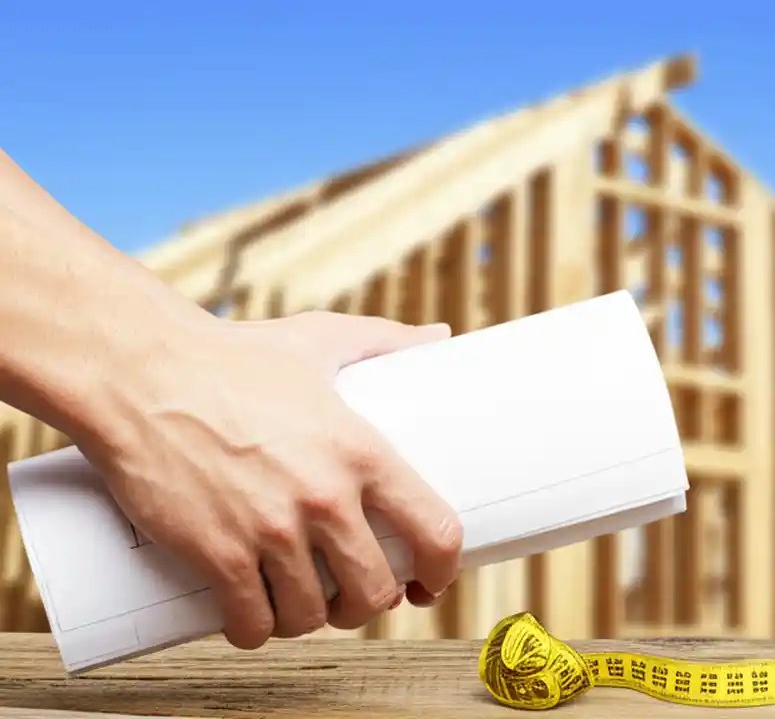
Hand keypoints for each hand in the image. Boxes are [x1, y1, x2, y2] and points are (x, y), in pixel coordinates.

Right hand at [74, 310, 461, 648]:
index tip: (430, 582)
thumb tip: (438, 336)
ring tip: (302, 602)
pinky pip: (251, 622)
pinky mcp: (216, 554)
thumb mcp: (320, 339)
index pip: (434, 532)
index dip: (441, 571)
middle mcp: (325, 498)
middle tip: (352, 591)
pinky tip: (255, 619)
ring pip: (312, 616)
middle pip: (375, 590)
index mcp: (362, 452)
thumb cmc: (232, 355)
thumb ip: (385, 339)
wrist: (139, 372)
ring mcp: (270, 531)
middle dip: (369, 602)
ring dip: (310, 619)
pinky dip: (255, 630)